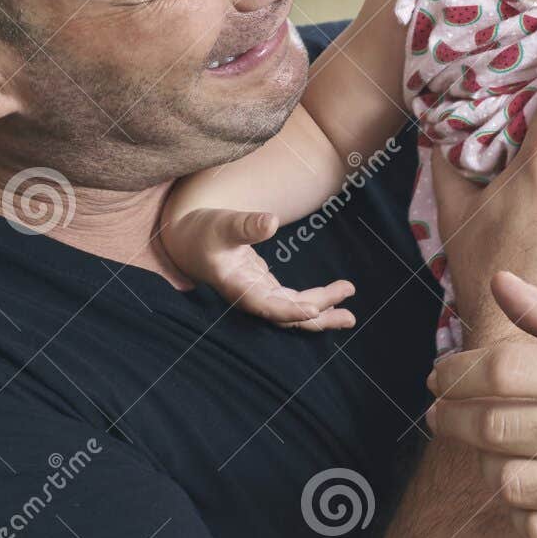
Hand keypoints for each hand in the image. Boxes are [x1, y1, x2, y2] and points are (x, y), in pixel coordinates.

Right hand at [160, 207, 355, 330]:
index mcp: (237, 286)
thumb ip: (246, 225)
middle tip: (350, 314)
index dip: (291, 310)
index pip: (267, 305)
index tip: (315, 309)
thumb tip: (272, 222)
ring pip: (292, 311)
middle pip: (287, 315)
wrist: (186, 239)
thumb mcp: (222, 223)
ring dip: (320, 312)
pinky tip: (331, 299)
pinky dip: (311, 302)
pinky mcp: (262, 287)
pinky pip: (290, 302)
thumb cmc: (202, 230)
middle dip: (318, 316)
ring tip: (349, 315)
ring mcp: (257, 294)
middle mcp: (249, 296)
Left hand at [426, 272, 536, 537]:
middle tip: (438, 412)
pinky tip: (529, 489)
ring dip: (489, 465)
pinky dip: (525, 511)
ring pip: (512, 481)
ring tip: (489, 449)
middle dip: (454, 418)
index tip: (438, 374)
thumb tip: (499, 282)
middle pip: (499, 425)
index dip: (458, 370)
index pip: (508, 368)